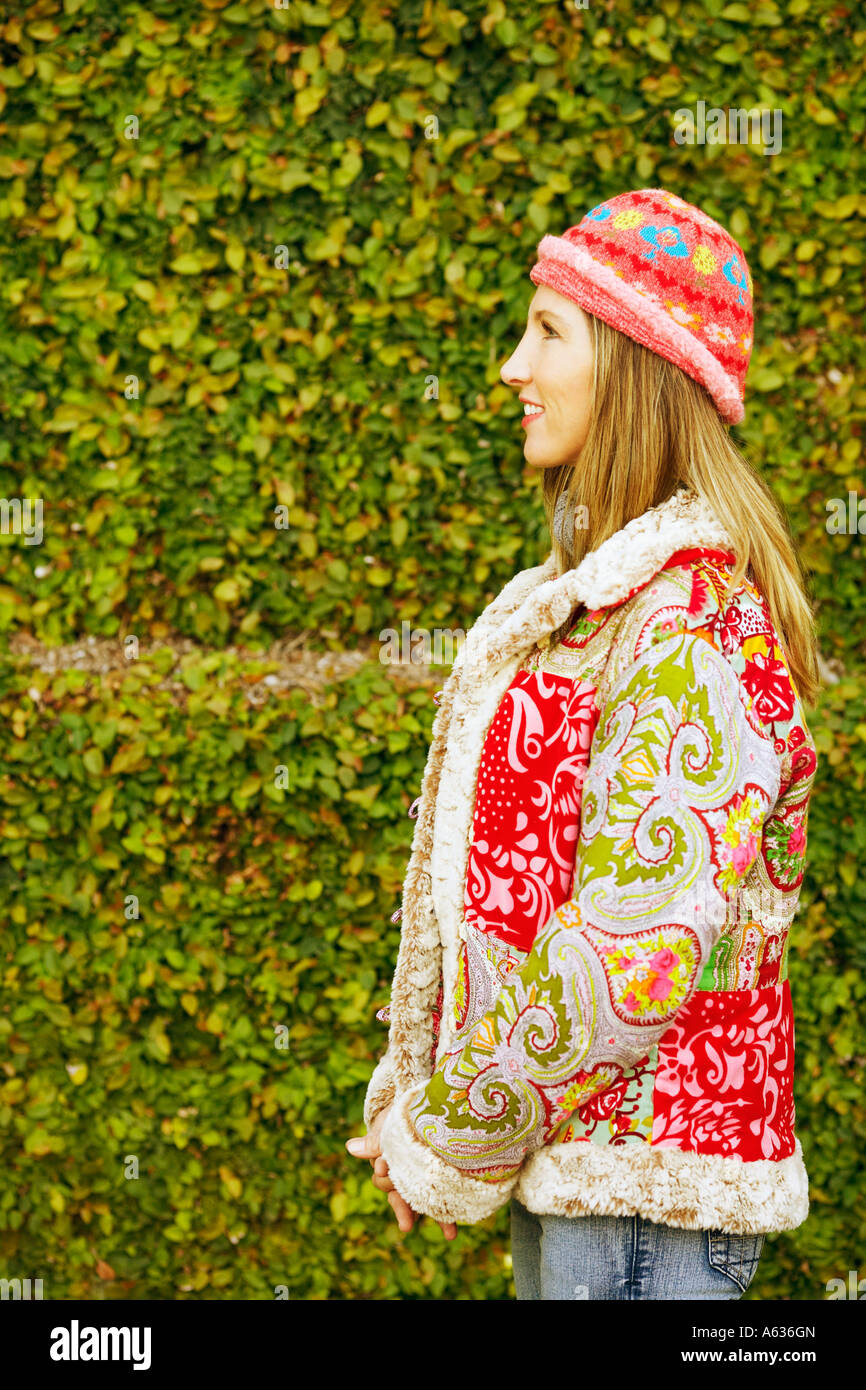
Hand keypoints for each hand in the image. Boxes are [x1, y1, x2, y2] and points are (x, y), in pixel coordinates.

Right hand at [345, 1104, 456, 1239]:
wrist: (416, 1109)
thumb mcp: (387, 1128)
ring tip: (444, 1232)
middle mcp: (402, 1179)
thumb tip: (351, 1147)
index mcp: (387, 1166)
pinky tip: (450, 1234)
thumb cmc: (397, 1118)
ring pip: (421, 1204)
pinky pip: (440, 1204)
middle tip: (407, 1225)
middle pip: (400, 1198)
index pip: (383, 1180)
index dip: (385, 1179)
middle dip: (403, 1210)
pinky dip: (446, 1218)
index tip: (384, 1167)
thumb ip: (374, 1142)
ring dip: (431, 1217)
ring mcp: (420, 1182)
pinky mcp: (439, 1182)